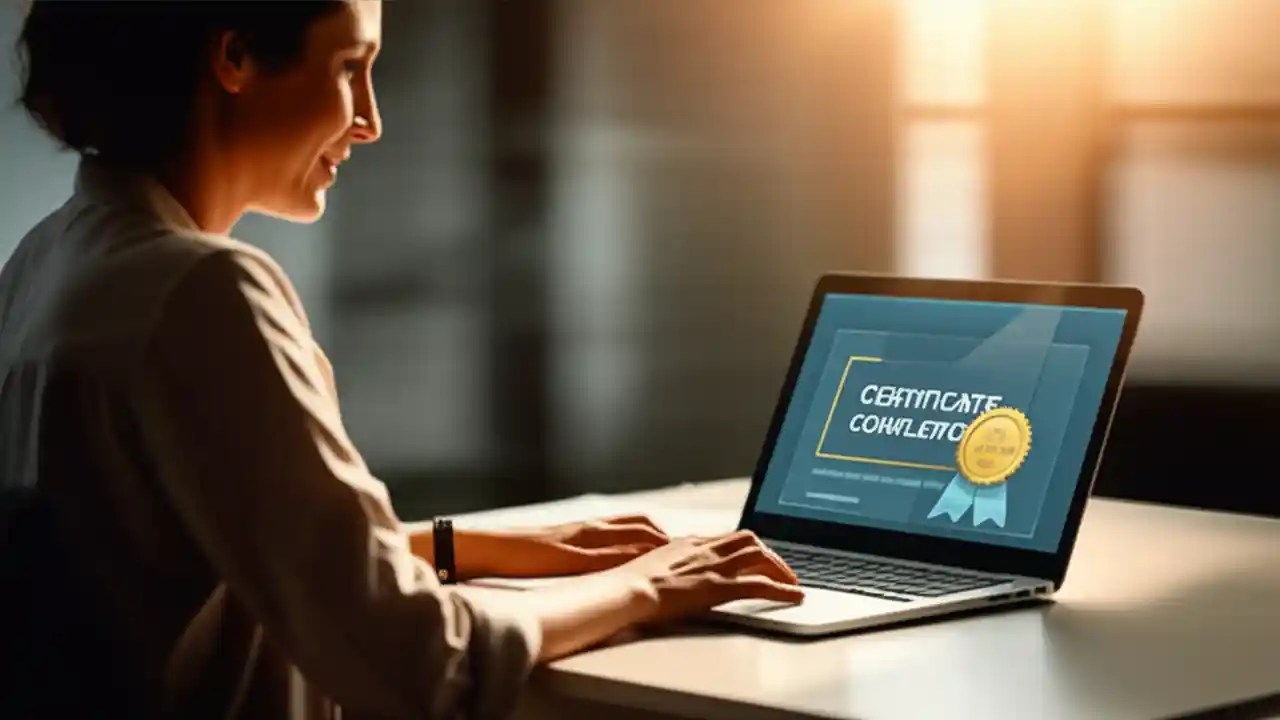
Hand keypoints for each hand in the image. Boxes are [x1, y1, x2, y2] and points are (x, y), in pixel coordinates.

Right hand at [453, 514, 670, 579]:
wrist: (493, 547)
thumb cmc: (523, 552)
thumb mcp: (563, 549)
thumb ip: (589, 552)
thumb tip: (614, 565)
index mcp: (591, 525)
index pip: (638, 523)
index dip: (664, 532)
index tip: (691, 542)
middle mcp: (592, 526)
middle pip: (643, 527)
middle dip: (672, 538)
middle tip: (700, 547)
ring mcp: (584, 537)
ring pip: (631, 535)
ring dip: (660, 544)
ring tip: (686, 556)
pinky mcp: (573, 551)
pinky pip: (607, 552)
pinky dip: (631, 558)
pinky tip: (647, 566)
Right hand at [607, 530, 803, 624]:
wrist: (626, 591)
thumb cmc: (630, 583)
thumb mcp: (650, 565)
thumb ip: (667, 564)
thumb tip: (668, 571)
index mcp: (689, 543)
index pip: (727, 537)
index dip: (746, 547)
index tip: (756, 557)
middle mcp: (705, 549)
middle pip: (748, 539)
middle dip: (769, 554)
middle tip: (780, 570)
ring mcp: (714, 566)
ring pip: (760, 555)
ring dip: (781, 568)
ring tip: (792, 583)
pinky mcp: (720, 587)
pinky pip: (761, 585)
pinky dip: (783, 590)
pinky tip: (796, 596)